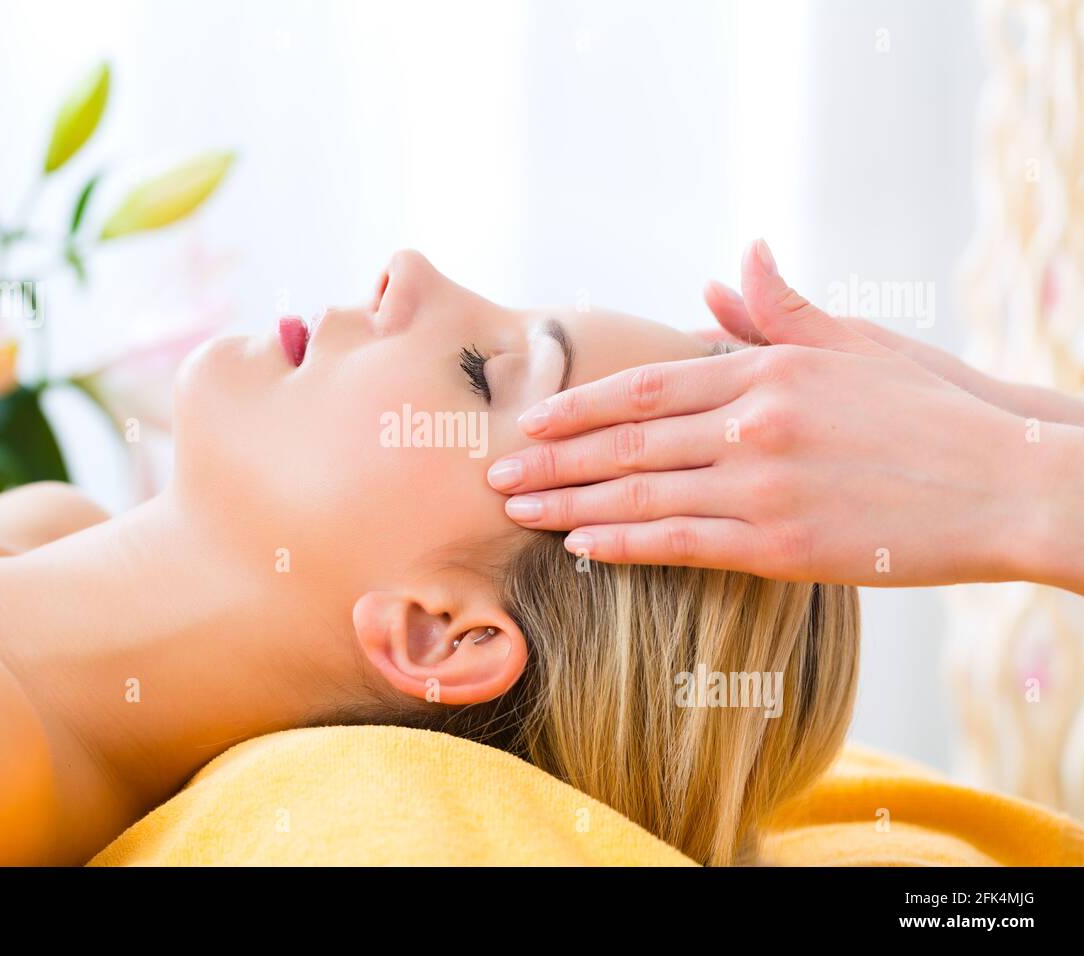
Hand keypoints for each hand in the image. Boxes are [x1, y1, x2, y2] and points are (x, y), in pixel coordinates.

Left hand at [487, 240, 1083, 589]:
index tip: (531, 421)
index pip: (645, 385)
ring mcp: (763, 485)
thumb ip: (780, 311)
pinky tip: (580, 544)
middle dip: (550, 459)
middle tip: (493, 473)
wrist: (1008, 482)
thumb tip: (734, 265)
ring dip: (567, 502)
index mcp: (767, 369)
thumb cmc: (932, 409)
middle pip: (624, 440)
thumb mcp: (857, 343)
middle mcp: (753, 422)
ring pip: (639, 492)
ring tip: (516, 511)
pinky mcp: (781, 546)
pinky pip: (681, 543)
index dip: (578, 405)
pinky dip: (623, 542)